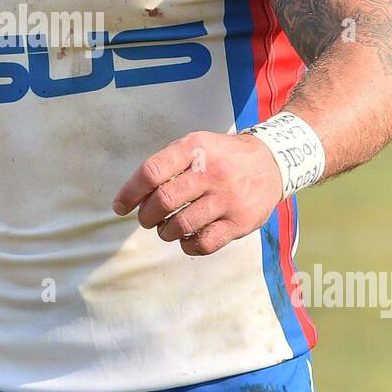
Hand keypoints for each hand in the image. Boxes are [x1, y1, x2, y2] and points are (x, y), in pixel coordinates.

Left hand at [112, 130, 283, 256]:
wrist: (271, 163)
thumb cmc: (221, 157)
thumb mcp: (196, 145)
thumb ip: (167, 165)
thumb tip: (134, 197)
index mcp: (194, 148)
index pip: (152, 172)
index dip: (130, 192)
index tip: (120, 206)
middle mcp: (211, 171)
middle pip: (163, 201)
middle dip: (146, 216)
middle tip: (147, 219)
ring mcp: (227, 198)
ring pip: (181, 225)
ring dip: (165, 232)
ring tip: (166, 228)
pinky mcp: (239, 222)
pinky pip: (204, 243)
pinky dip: (187, 246)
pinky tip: (186, 239)